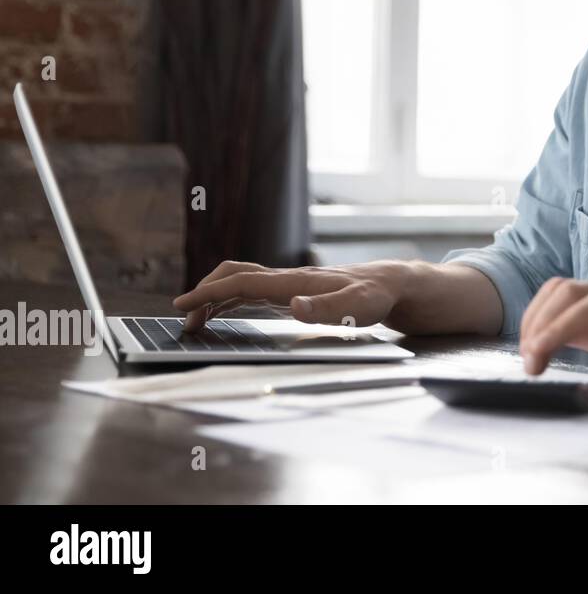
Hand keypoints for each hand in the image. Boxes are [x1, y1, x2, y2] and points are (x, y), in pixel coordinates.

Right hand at [172, 260, 408, 332]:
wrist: (392, 283)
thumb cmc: (376, 295)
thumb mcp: (360, 306)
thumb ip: (329, 308)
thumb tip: (294, 306)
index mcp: (295, 281)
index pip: (243, 283)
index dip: (210, 293)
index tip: (182, 305)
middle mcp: (287, 278)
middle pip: (235, 276)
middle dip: (205, 293)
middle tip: (184, 319)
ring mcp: (289, 283)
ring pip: (242, 283)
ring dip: (215, 299)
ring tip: (195, 323)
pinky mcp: (294, 291)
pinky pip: (253, 292)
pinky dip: (231, 301)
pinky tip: (223, 315)